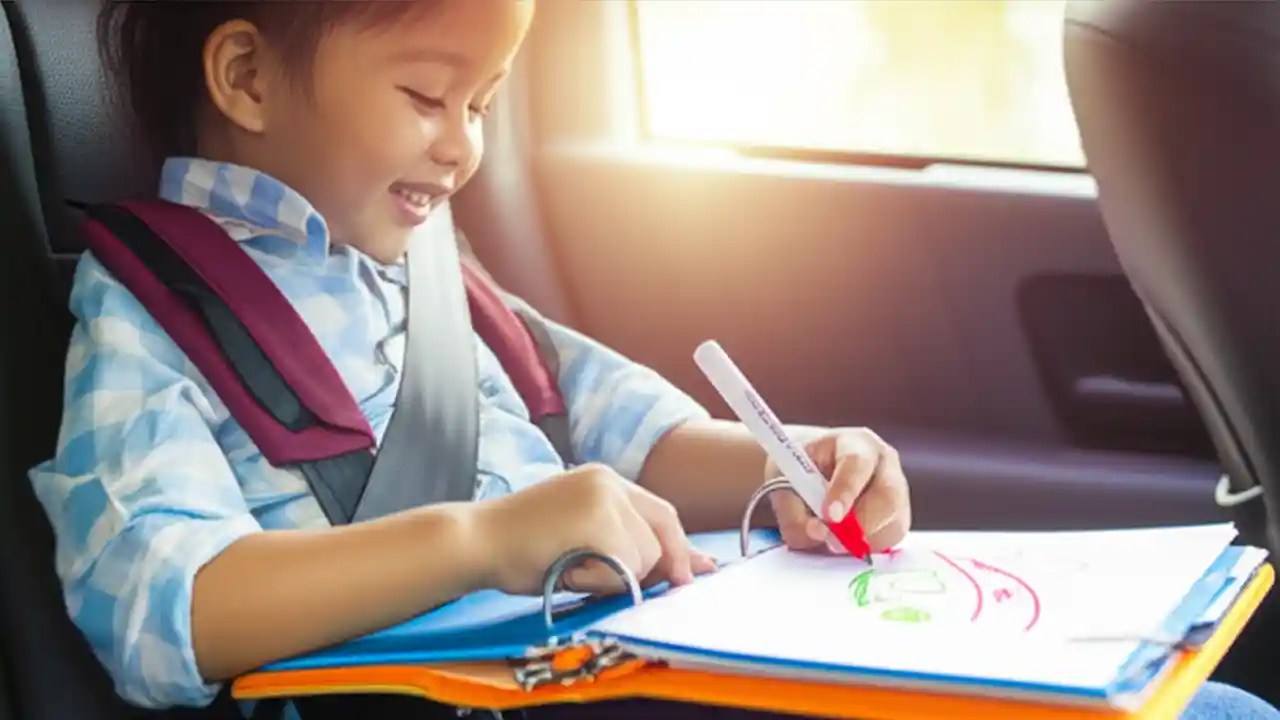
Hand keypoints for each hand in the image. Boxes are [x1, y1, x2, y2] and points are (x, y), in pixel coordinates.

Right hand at [475, 464, 716, 595]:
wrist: (477, 541)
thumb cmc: (520, 547)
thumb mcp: (579, 534)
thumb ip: (623, 542)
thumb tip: (684, 570)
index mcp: (605, 480)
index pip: (661, 514)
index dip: (678, 548)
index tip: (691, 575)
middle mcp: (610, 482)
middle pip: (660, 535)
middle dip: (649, 568)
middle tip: (604, 580)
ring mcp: (604, 498)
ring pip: (644, 556)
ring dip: (615, 577)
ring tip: (571, 568)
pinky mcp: (597, 520)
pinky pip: (624, 568)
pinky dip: (600, 582)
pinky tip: (567, 572)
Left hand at [765, 427, 910, 554]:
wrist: (808, 471)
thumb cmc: (796, 471)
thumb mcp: (781, 484)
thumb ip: (792, 511)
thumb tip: (818, 533)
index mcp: (855, 442)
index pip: (857, 464)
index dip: (845, 492)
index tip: (830, 516)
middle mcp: (885, 464)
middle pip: (888, 496)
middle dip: (861, 525)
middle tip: (832, 543)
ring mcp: (897, 491)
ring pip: (894, 523)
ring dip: (864, 541)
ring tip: (833, 543)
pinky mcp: (898, 518)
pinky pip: (891, 540)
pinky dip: (867, 548)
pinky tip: (846, 543)